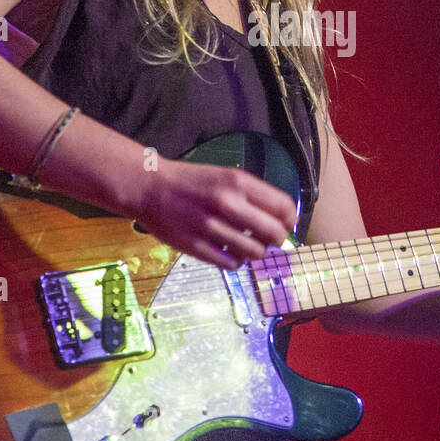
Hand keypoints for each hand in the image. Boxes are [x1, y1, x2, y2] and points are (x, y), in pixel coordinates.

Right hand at [133, 158, 298, 269]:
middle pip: (273, 233)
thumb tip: (282, 218)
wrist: (149, 187)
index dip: (290, 219)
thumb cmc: (191, 182)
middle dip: (277, 239)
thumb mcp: (225, 176)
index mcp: (237, 182)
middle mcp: (227, 203)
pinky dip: (236, 261)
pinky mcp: (196, 247)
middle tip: (269, 239)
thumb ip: (252, 194)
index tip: (286, 224)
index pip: (283, 206)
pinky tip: (229, 252)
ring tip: (246, 245)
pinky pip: (231, 264)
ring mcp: (210, 227)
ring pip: (255, 252)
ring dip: (256, 252)